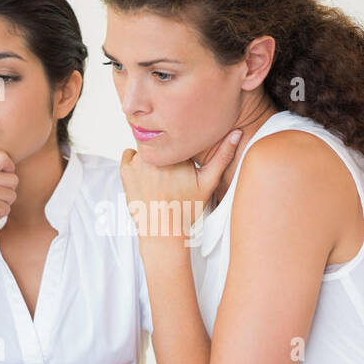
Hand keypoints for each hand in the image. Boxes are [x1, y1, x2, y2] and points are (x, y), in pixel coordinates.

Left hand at [119, 128, 242, 218]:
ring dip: (151, 157)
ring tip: (159, 179)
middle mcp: (157, 153)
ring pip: (146, 148)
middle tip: (171, 177)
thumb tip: (237, 132)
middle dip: (166, 154)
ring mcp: (138, 161)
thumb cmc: (187, 208)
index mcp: (178, 151)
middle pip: (161, 142)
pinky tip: (146, 180)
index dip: (181, 151)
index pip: (177, 138)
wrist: (163, 231)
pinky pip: (130, 155)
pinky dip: (136, 163)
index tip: (182, 168)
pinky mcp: (125, 169)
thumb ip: (223, 155)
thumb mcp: (209, 182)